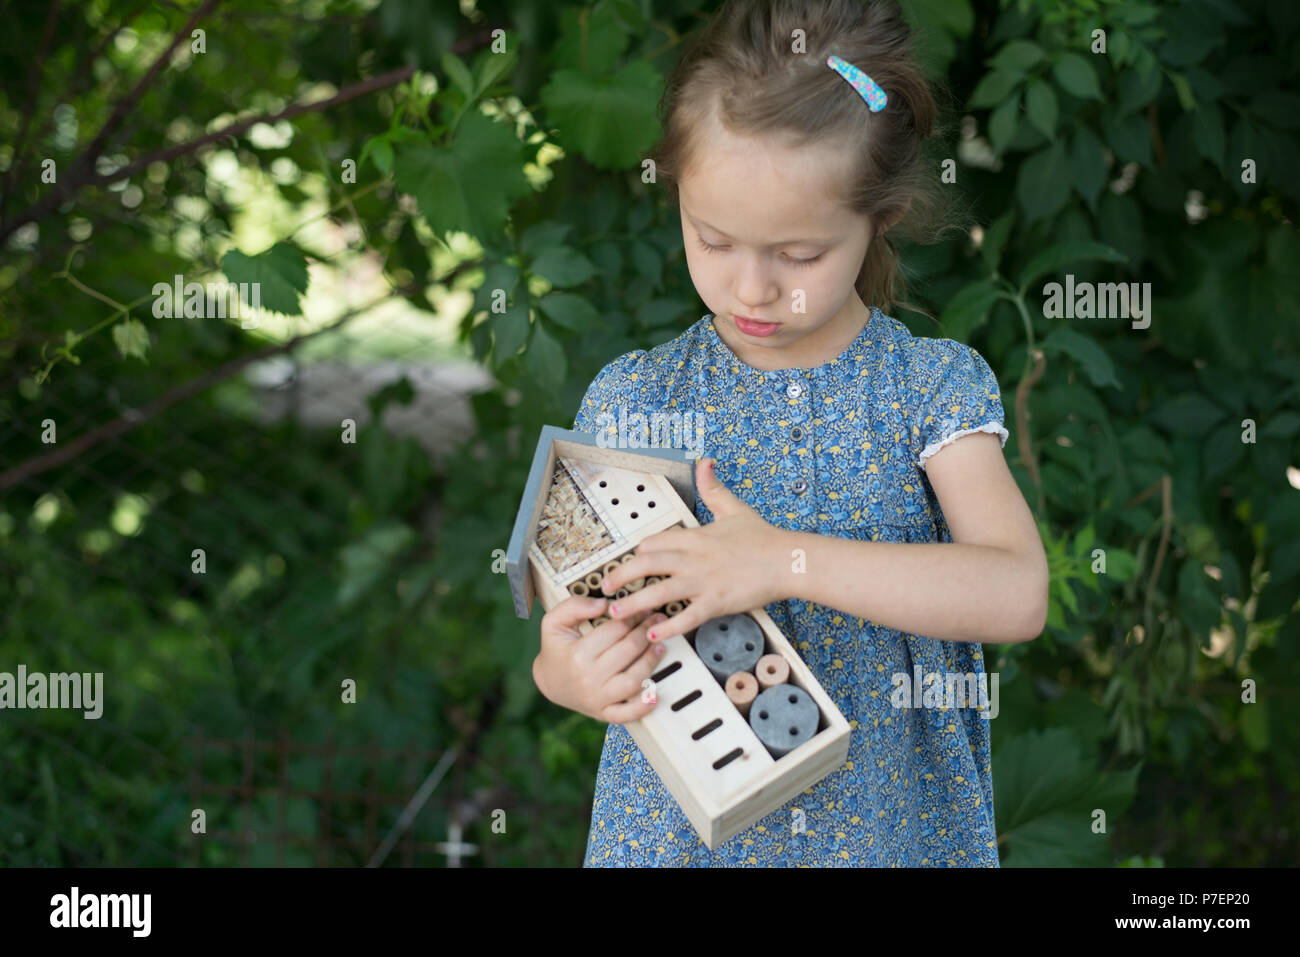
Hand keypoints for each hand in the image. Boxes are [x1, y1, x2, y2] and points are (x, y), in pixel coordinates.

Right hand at [535, 593, 667, 723]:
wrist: (549, 682)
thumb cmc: (556, 649)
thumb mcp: (553, 622)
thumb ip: (574, 606)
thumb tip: (603, 604)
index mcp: (578, 654)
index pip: (615, 630)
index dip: (633, 615)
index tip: (643, 608)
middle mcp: (589, 678)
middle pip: (628, 651)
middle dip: (646, 632)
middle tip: (657, 621)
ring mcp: (598, 698)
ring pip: (633, 680)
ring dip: (651, 661)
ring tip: (660, 646)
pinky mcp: (604, 713)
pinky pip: (627, 714)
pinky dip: (643, 707)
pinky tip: (655, 693)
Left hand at [598, 457, 785, 642]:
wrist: (788, 560)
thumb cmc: (764, 538)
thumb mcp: (734, 508)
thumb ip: (713, 488)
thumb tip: (705, 462)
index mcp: (695, 537)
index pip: (654, 543)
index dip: (638, 554)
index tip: (630, 563)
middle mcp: (694, 558)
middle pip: (648, 564)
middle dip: (621, 576)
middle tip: (604, 588)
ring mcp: (704, 581)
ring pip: (660, 591)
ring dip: (634, 603)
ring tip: (615, 614)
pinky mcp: (716, 602)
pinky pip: (687, 616)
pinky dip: (668, 625)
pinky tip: (654, 633)